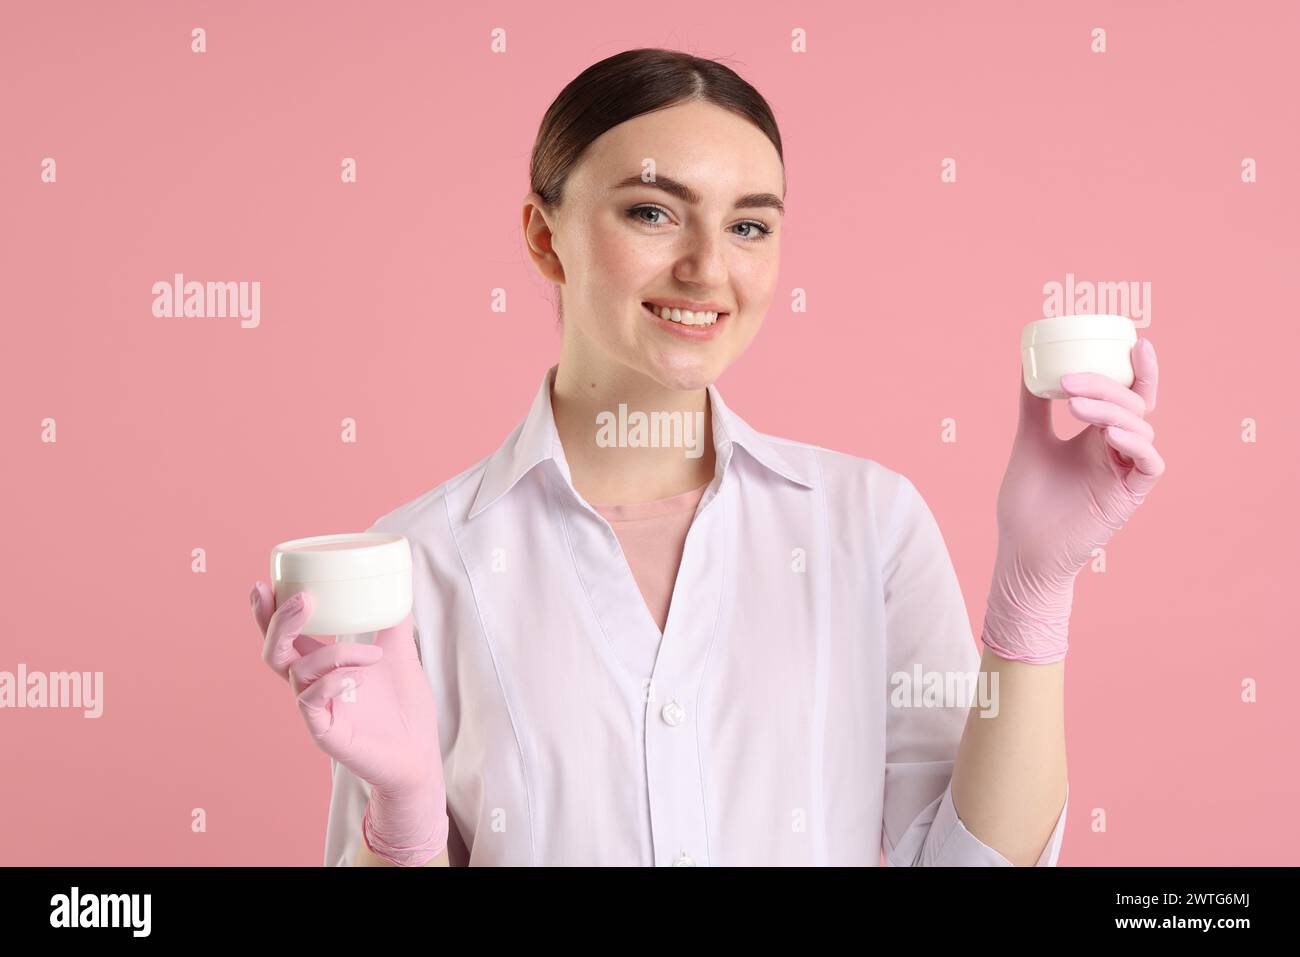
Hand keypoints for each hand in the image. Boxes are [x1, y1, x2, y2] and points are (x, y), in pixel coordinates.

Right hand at [251, 582, 448, 864]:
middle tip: (302, 598)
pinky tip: (355, 679)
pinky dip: (330, 682)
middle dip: (279, 621)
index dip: (267, 612)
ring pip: (296, 672)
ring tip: (373, 654)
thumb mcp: (401, 654)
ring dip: (335, 653)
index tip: (264, 582)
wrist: (420, 757)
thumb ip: (395, 620)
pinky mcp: (325, 734)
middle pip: (273, 651)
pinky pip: (310, 703)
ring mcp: (315, 711)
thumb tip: (398, 581)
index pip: (283, 636)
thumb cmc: (404, 709)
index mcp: (321, 666)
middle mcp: (310, 686)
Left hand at [981, 338, 1165, 662]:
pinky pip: (1147, 465)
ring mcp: (1124, 473)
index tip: (1135, 341)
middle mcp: (1115, 450)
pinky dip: (1134, 445)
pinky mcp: (1128, 497)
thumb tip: (1028, 365)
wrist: (1022, 550)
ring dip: (1113, 411)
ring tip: (1079, 407)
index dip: (1138, 369)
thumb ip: (1034, 406)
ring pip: (1140, 429)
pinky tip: (1109, 435)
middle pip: (1133, 405)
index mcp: (1097, 435)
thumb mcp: (1029, 442)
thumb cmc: (1027, 502)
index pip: (1127, 394)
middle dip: (1109, 386)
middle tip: (1073, 381)